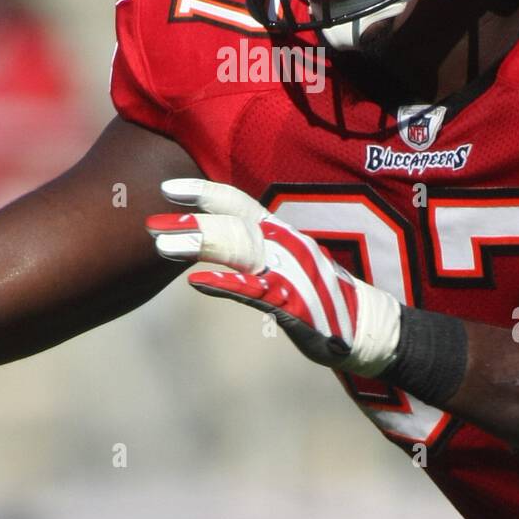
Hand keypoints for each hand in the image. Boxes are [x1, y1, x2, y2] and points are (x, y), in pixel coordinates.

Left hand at [146, 177, 401, 374]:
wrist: (368, 328)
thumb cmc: (319, 296)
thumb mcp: (284, 265)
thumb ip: (252, 252)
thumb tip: (210, 244)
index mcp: (280, 234)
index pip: (238, 203)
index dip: (204, 193)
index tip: (167, 189)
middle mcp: (285, 246)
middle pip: (234, 223)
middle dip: (192, 220)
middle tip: (150, 221)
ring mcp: (292, 274)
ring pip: (242, 250)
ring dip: (203, 244)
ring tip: (164, 244)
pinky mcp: (297, 306)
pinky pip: (258, 291)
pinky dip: (228, 284)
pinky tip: (199, 280)